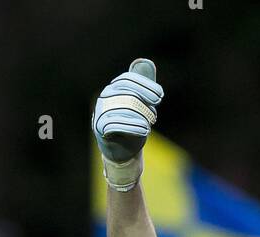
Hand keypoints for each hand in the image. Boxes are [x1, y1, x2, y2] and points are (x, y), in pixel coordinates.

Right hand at [92, 58, 162, 189]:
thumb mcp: (142, 104)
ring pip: (123, 108)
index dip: (145, 86)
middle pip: (127, 94)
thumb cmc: (134, 125)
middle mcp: (105, 97)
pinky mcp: (99, 127)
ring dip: (140, 116)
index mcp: (114, 87)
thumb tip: (146, 61)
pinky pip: (116, 123)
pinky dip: (133, 126)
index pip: (128, 80)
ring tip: (149, 125)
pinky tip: (145, 130)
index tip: (160, 96)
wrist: (123, 151)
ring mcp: (100, 111)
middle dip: (144, 104)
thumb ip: (144, 84)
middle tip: (154, 116)